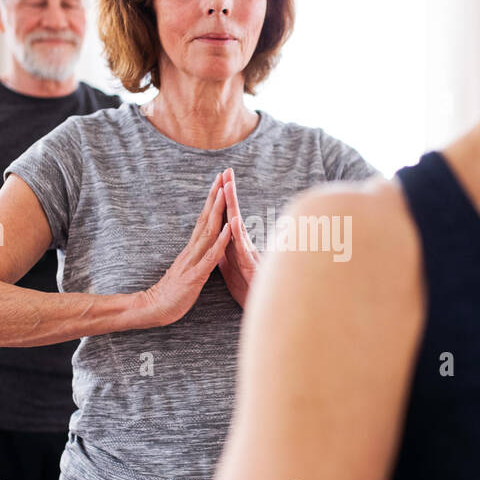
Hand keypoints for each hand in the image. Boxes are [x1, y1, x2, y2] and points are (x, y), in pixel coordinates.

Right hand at [141, 172, 231, 326]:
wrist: (154, 308)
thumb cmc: (172, 292)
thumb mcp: (187, 269)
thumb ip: (195, 256)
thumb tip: (205, 245)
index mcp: (191, 249)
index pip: (203, 219)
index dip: (212, 201)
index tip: (220, 182)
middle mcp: (191, 250)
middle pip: (205, 218)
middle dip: (215, 196)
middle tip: (223, 175)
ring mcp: (192, 261)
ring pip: (208, 232)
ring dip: (218, 211)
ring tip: (225, 192)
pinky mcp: (195, 276)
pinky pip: (210, 256)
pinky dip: (220, 242)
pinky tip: (228, 229)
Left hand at [218, 168, 260, 307]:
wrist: (259, 308)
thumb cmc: (246, 287)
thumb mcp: (230, 267)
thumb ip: (225, 251)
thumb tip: (219, 238)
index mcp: (234, 245)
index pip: (227, 217)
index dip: (222, 199)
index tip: (219, 178)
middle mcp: (243, 246)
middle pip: (234, 215)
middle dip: (230, 193)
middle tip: (227, 171)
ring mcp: (247, 255)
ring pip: (239, 228)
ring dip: (233, 208)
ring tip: (228, 189)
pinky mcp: (250, 267)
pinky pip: (242, 249)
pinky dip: (237, 235)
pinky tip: (233, 222)